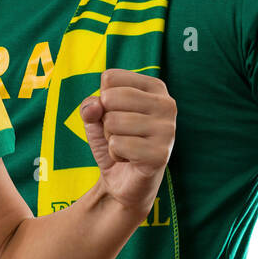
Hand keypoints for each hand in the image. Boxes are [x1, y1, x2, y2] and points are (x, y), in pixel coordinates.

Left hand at [80, 70, 175, 216]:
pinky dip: (115, 154)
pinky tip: (130, 159)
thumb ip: (90, 105)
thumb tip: (94, 106)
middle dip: (105, 120)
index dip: (102, 99)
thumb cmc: (114, 140)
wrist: (124, 180)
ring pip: (112, 122)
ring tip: (126, 146)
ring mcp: (167, 129)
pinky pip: (118, 145)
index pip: (110, 78)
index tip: (117, 114)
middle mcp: (167, 104)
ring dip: (110, 139)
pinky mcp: (161, 154)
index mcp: (155, 87)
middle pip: (110, 97)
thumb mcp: (96, 118)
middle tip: (120, 134)